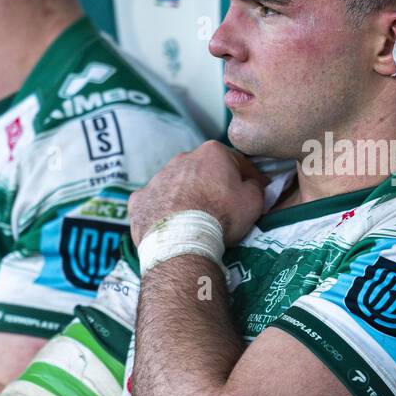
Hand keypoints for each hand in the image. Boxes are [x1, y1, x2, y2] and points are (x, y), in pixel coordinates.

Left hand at [128, 141, 267, 247]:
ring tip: (193, 219)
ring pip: (176, 184)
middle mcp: (181, 158)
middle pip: (202, 170)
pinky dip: (162, 210)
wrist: (182, 242)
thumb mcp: (254, 201)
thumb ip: (257, 186)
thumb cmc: (222, 216)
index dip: (247, 177)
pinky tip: (170, 226)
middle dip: (212, 184)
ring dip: (185, 196)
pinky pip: (154, 202)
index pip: (235, 161)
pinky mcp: (138, 199)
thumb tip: (255, 183)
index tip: (252, 191)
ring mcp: (156, 178)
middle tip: (220, 207)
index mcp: (211, 153)